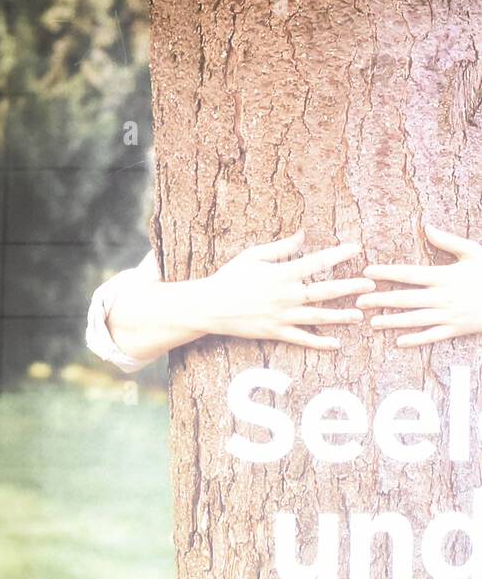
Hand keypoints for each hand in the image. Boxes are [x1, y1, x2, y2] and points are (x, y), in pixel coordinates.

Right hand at [195, 232, 369, 349]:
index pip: (316, 261)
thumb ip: (281, 247)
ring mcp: (281, 316)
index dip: (338, 254)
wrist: (208, 306)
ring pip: (318, 316)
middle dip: (350, 287)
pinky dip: (319, 342)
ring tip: (360, 315)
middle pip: (324, 291)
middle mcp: (285, 295)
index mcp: (281, 274)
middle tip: (370, 285)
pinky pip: (301, 338)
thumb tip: (304, 234)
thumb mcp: (252, 256)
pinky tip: (336, 343)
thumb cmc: (228, 278)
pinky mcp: (274, 332)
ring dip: (341, 316)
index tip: (357, 248)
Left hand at [358, 225, 481, 346]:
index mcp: (445, 276)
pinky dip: (416, 339)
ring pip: (415, 319)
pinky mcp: (456, 329)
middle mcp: (443, 296)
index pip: (409, 274)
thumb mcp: (473, 252)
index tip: (367, 272)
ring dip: (393, 321)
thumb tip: (426, 226)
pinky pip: (433, 336)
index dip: (387, 273)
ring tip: (372, 322)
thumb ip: (448, 241)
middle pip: (406, 298)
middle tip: (359, 302)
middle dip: (381, 299)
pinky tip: (398, 341)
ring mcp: (449, 315)